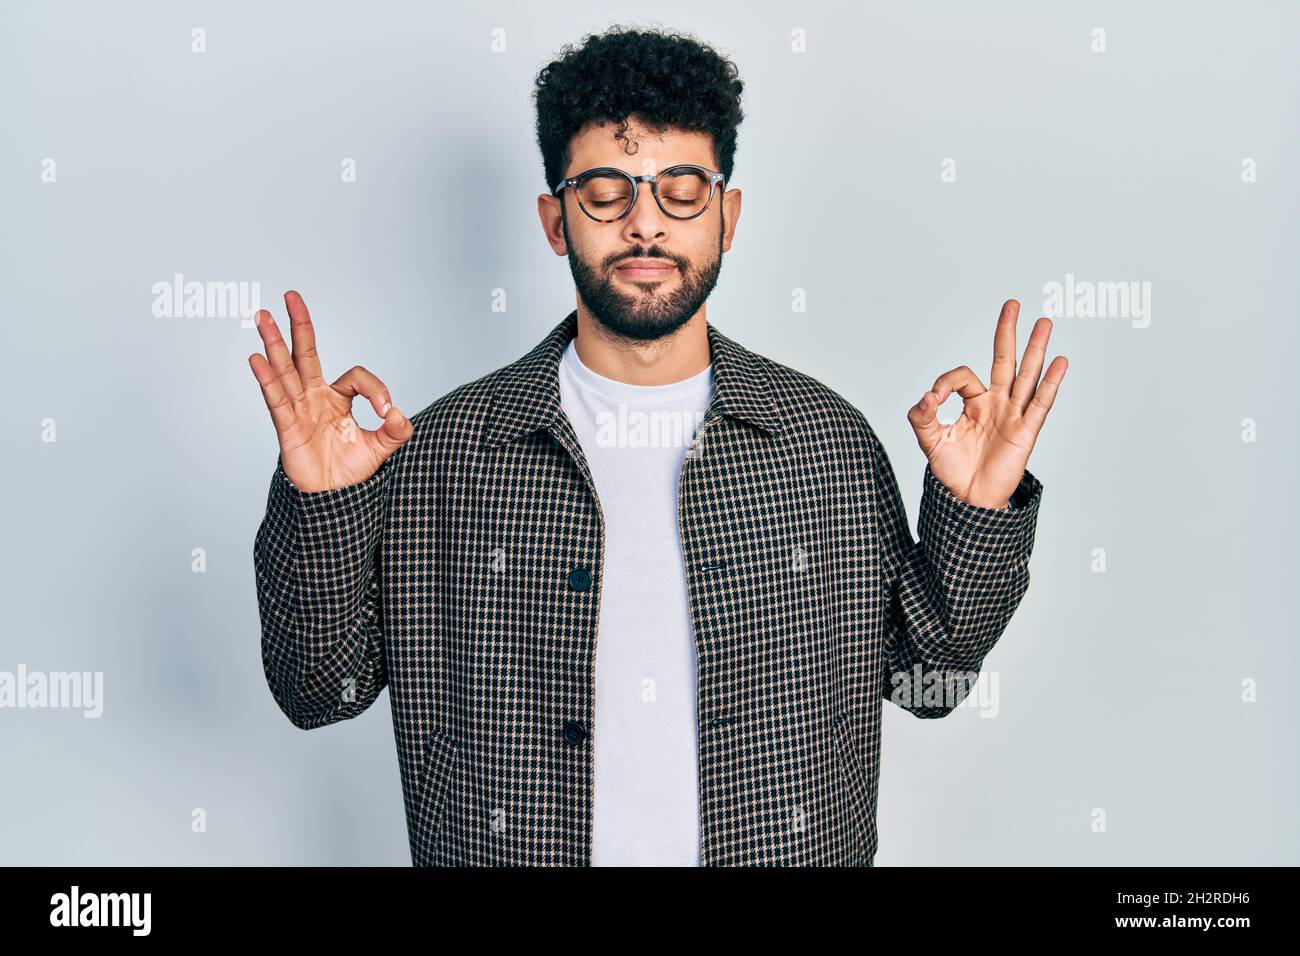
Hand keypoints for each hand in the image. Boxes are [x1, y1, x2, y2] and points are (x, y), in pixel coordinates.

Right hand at [248, 290, 412, 492]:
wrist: (333, 500)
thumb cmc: (351, 471)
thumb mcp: (382, 448)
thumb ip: (396, 430)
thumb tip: (398, 413)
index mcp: (338, 398)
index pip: (356, 376)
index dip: (375, 389)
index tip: (387, 412)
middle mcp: (315, 397)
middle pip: (306, 354)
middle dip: (299, 325)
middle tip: (290, 295)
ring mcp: (299, 410)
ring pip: (285, 371)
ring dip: (274, 344)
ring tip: (262, 317)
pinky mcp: (287, 428)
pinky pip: (276, 400)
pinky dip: (267, 380)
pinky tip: (257, 359)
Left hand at [907, 299, 1066, 508]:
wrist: (968, 500)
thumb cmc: (952, 471)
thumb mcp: (929, 441)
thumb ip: (921, 416)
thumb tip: (925, 397)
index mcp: (974, 403)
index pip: (963, 376)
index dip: (944, 383)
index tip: (931, 401)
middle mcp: (996, 403)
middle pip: (1004, 360)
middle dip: (1007, 332)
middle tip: (1012, 304)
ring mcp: (1013, 415)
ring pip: (1027, 375)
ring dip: (1035, 348)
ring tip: (1044, 323)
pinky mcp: (1026, 431)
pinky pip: (1040, 403)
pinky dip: (1051, 383)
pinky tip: (1060, 362)